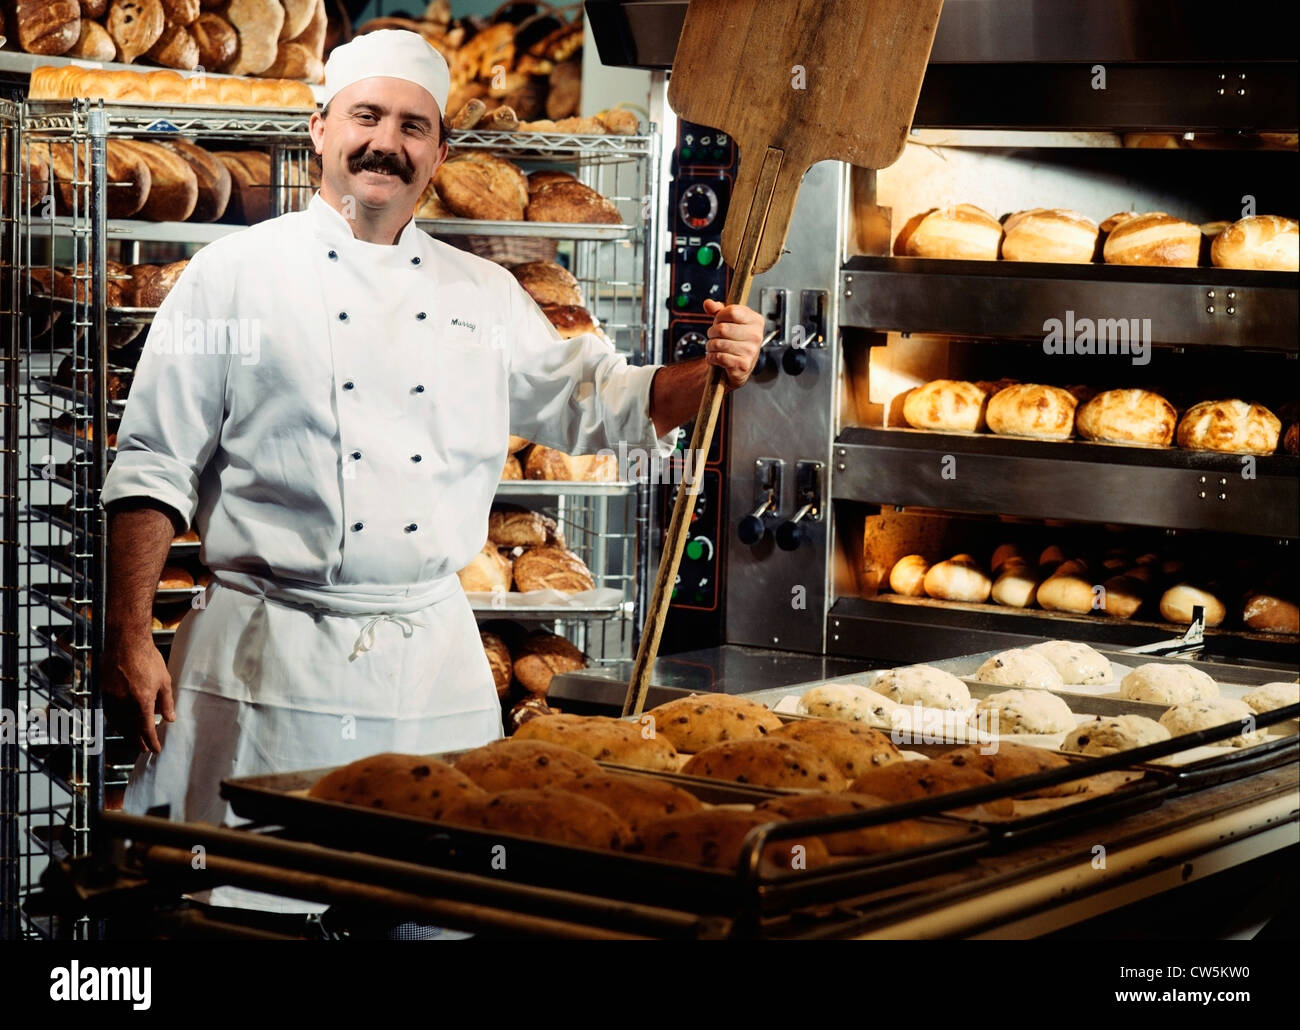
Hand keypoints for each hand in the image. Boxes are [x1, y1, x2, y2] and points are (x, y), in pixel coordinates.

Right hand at [103, 633, 175, 753]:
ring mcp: (111, 697)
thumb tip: (169, 718)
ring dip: (126, 733)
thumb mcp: (164, 680)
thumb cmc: (147, 658)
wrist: (126, 642)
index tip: (155, 749)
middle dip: (137, 741)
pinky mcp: (103, 691)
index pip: (146, 728)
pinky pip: (109, 713)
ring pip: (117, 723)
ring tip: (134, 739)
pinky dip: (116, 721)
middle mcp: (124, 702)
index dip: (151, 741)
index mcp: (141, 700)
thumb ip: (166, 702)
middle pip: (129, 729)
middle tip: (143, 748)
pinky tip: (121, 723)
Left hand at [702, 298, 763, 390]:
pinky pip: (719, 357)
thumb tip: (708, 303)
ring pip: (718, 344)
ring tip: (715, 348)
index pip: (732, 311)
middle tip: (715, 337)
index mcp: (756, 320)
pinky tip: (715, 357)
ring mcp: (751, 351)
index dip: (719, 316)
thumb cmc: (735, 340)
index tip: (719, 321)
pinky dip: (711, 358)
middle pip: (722, 328)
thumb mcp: (728, 321)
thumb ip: (718, 310)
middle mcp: (756, 335)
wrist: (739, 365)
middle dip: (712, 332)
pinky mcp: (743, 365)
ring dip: (710, 346)